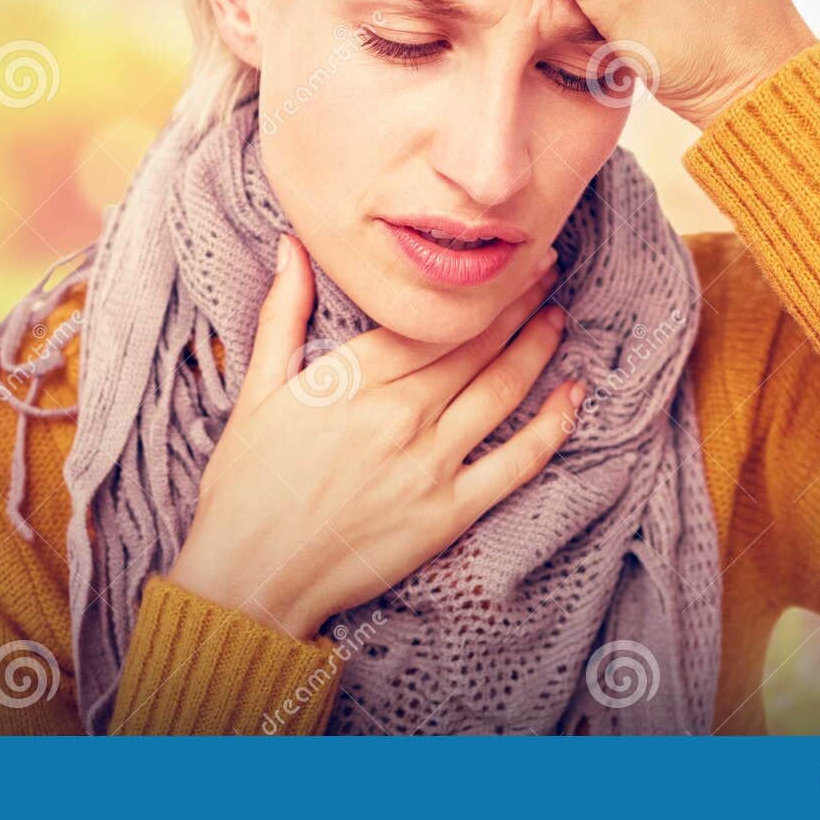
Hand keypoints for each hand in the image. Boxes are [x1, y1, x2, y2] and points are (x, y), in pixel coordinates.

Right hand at [166, 233, 581, 640]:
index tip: (505, 258)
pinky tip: (573, 394)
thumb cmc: (246, 486)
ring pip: (500, 391)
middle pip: (473, 345)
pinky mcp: (449, 513)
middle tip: (546, 268)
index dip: (476, 285)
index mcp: (354, 379)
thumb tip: (291, 243)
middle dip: (515, 302)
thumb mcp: (256, 391)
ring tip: (557, 316)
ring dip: (536, 348)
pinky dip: (552, 427)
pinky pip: (515, 463)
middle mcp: (400, 414)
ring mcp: (429, 464)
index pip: (430, 317)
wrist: (250, 576)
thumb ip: (282, 313)